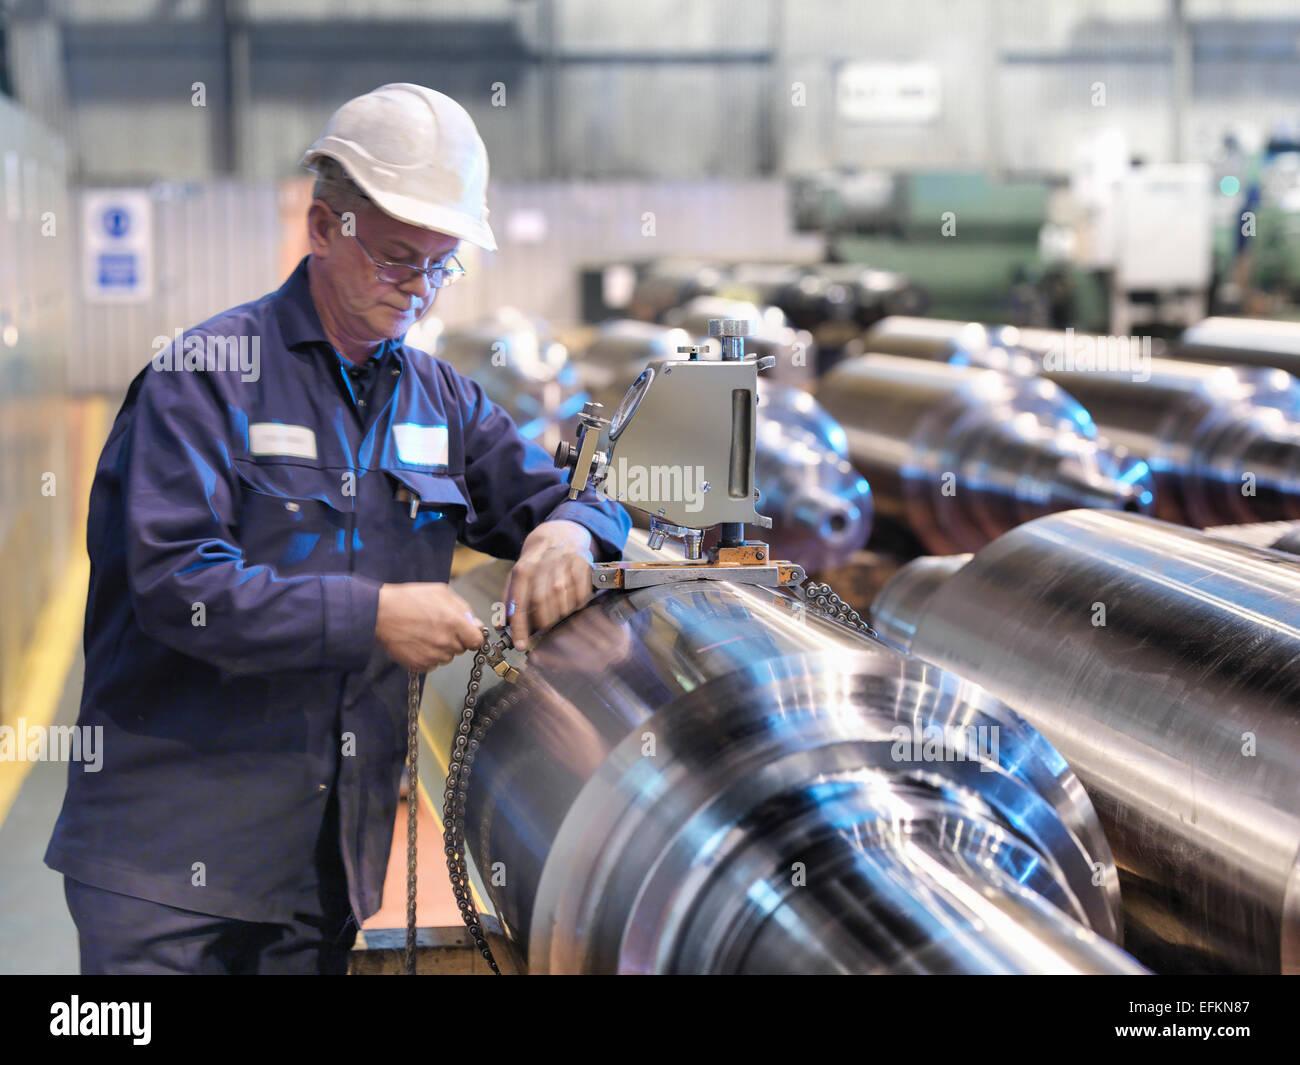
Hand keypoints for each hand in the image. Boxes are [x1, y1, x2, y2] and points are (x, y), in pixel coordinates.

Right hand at [374, 582, 483, 670]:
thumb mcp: (440, 592)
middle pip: (461, 649)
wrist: (379, 614)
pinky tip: (417, 643)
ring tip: (424, 634)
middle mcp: (445, 642)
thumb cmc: (408, 599)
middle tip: (438, 628)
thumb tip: (475, 623)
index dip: (471, 636)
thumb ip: (463, 608)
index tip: (465, 633)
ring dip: (440, 649)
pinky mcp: (419, 665)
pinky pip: (431, 664)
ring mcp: (432, 656)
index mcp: (454, 623)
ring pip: (446, 657)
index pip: (477, 641)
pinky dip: (426, 656)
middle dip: (454, 640)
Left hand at [505, 520, 594, 649]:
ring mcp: (565, 563)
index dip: (519, 626)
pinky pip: (581, 594)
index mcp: (523, 568)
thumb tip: (501, 625)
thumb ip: (510, 600)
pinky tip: (571, 604)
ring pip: (563, 599)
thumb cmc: (537, 560)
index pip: (519, 602)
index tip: (521, 644)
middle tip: (543, 629)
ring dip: (560, 614)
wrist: (560, 532)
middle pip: (542, 602)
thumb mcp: (519, 574)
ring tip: (557, 615)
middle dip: (542, 622)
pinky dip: (576, 605)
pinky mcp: (582, 564)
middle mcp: (543, 564)